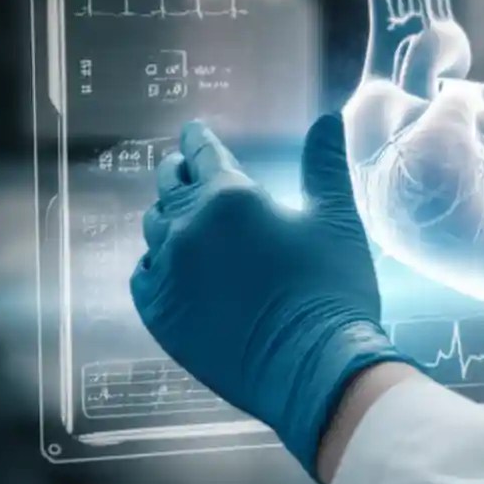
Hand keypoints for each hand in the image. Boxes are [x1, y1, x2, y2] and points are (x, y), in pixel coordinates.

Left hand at [130, 114, 419, 476]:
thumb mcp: (336, 218)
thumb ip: (324, 162)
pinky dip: (158, 262)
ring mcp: (168, 273)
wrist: (314, 366)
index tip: (193, 130)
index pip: (203, 153)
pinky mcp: (160, 314)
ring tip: (183, 215)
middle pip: (170, 186)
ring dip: (168, 216)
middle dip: (179, 172)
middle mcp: (188, 228)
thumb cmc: (333, 290)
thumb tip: (329, 117)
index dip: (199, 138)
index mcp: (229, 197)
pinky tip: (174, 265)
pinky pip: (146, 275)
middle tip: (185, 166)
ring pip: (155, 228)